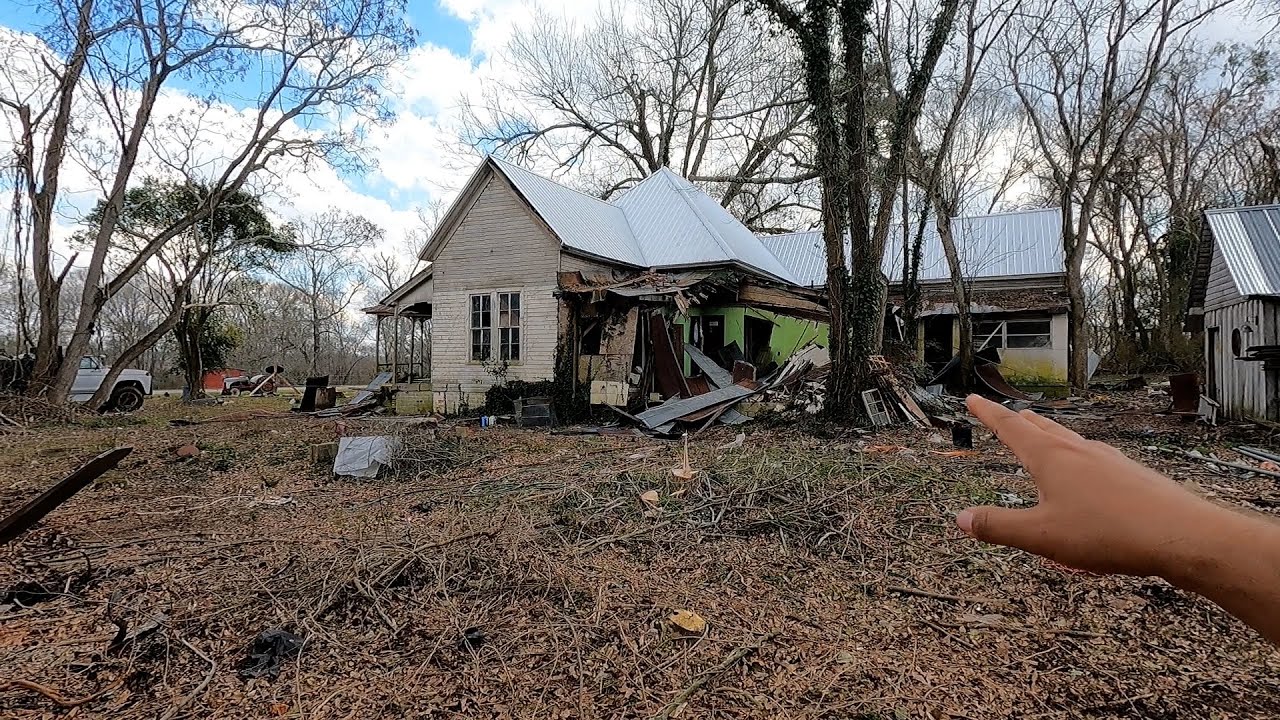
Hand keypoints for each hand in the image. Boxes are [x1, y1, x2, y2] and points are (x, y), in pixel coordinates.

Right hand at [956, 394, 1216, 575]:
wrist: (1181, 535)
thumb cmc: (1109, 532)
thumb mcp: (1041, 536)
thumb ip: (999, 528)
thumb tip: (962, 519)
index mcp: (1051, 459)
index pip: (1010, 428)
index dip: (988, 414)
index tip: (974, 399)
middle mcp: (1079, 451)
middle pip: (1042, 428)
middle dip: (1020, 421)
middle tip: (1007, 414)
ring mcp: (1108, 461)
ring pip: (1070, 441)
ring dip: (1050, 435)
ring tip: (1043, 436)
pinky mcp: (1131, 476)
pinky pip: (1095, 459)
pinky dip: (1078, 457)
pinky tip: (1087, 471)